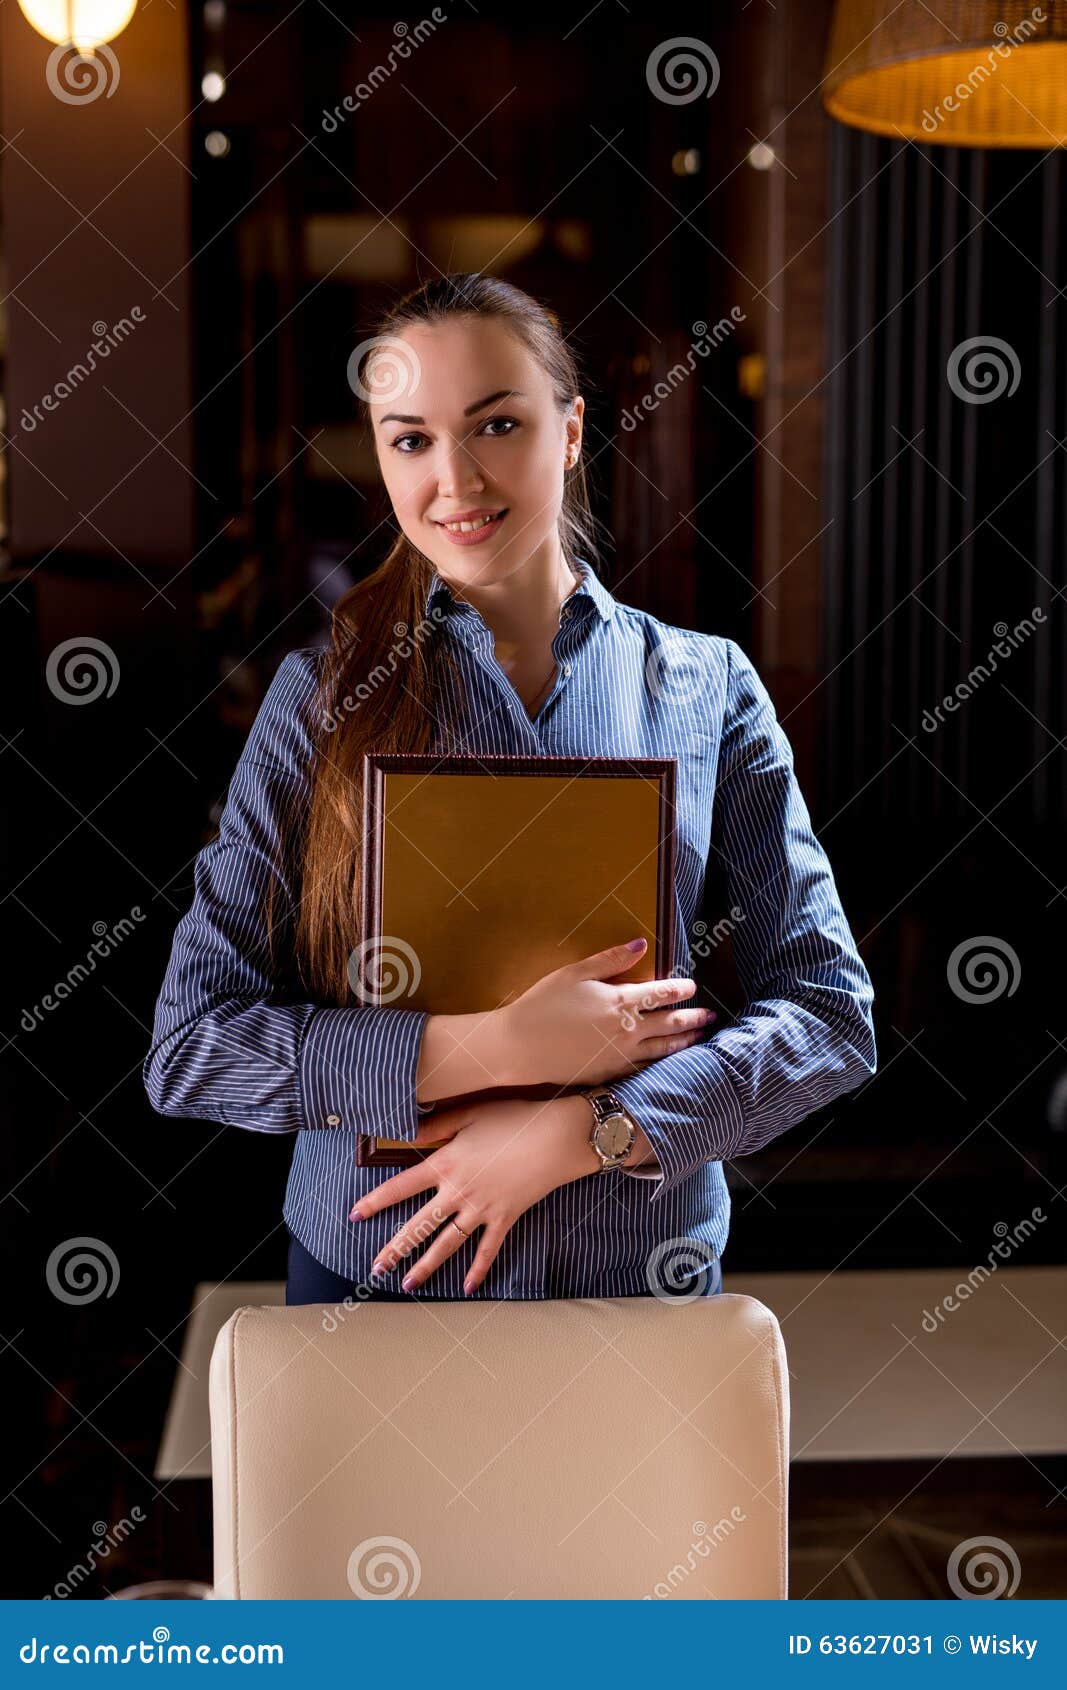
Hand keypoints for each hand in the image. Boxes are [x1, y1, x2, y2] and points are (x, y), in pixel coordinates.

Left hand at [350, 1093, 598, 1294]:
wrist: (556, 1137)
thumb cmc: (513, 1118)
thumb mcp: (469, 1113)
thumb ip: (436, 1125)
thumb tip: (406, 1132)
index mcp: (445, 1164)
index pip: (400, 1186)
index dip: (375, 1202)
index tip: (355, 1215)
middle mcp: (458, 1192)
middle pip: (419, 1225)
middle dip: (395, 1248)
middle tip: (375, 1268)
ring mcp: (481, 1209)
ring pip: (447, 1243)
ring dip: (426, 1266)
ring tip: (407, 1285)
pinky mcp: (505, 1218)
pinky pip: (488, 1249)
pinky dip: (478, 1269)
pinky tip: (467, 1287)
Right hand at [495, 937, 714, 1087]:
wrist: (521, 1046)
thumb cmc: (544, 1004)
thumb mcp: (575, 973)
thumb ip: (611, 959)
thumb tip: (641, 944)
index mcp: (621, 1001)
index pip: (662, 993)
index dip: (680, 989)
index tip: (692, 986)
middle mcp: (628, 1030)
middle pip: (670, 1023)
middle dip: (693, 1018)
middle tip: (709, 1015)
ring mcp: (621, 1055)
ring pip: (663, 1049)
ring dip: (684, 1042)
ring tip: (699, 1038)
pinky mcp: (611, 1073)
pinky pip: (645, 1068)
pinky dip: (663, 1063)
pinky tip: (668, 1061)